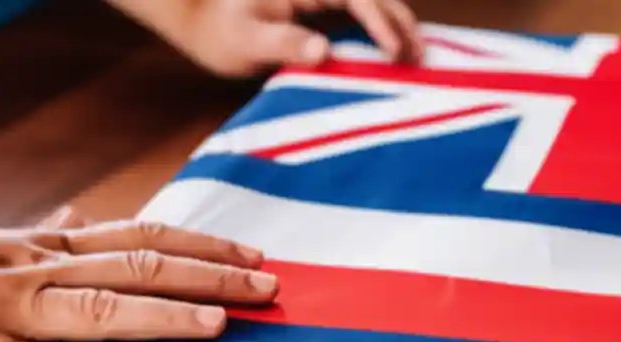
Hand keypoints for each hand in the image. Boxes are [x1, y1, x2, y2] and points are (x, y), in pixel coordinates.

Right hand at [0, 190, 278, 341]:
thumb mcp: (1, 242)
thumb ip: (49, 238)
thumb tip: (81, 219)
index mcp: (53, 248)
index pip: (143, 236)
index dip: (201, 245)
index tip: (253, 253)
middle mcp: (45, 269)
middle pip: (139, 266)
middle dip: (208, 276)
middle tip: (268, 286)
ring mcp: (17, 306)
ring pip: (103, 307)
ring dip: (166, 314)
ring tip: (224, 324)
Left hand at [111, 0, 421, 75]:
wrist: (199, 20)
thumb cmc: (219, 33)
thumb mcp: (245, 42)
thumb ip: (283, 44)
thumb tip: (322, 50)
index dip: (380, 23)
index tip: (396, 52)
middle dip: (401, 23)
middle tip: (422, 57)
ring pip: (371, 2)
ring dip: (397, 25)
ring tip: (418, 55)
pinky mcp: (323, 8)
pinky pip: (362, 14)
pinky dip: (384, 29)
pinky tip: (396, 50)